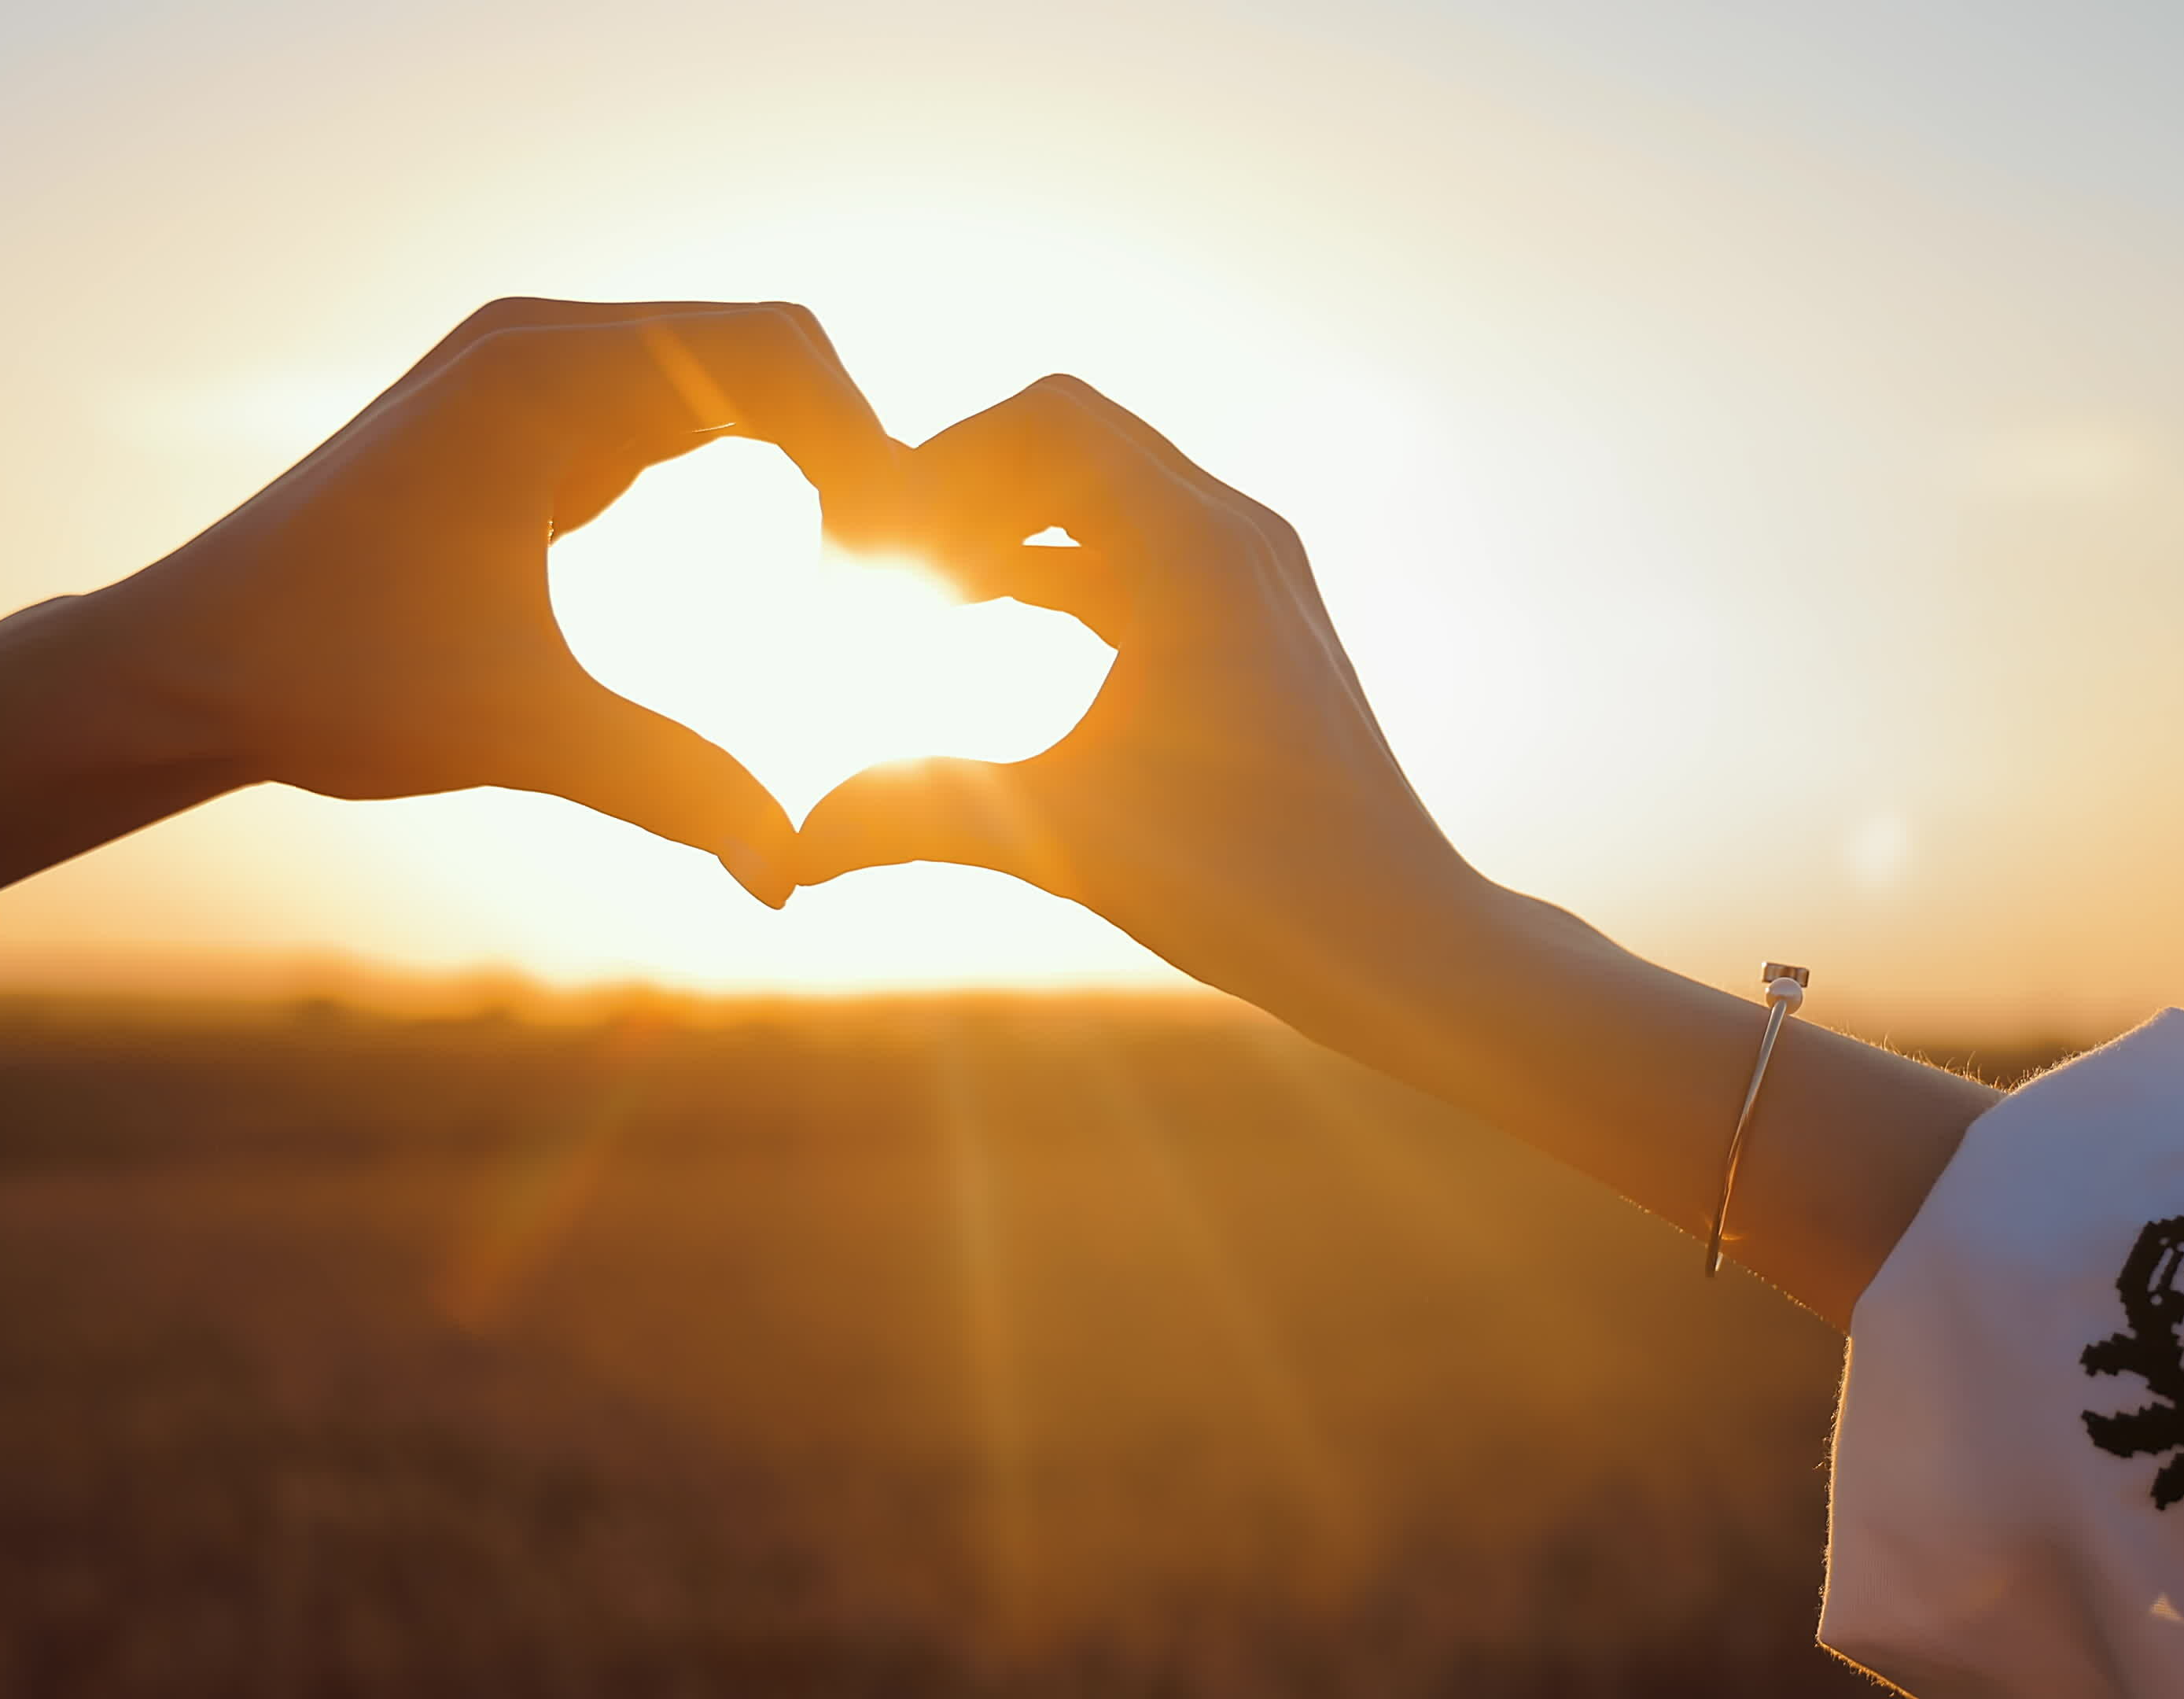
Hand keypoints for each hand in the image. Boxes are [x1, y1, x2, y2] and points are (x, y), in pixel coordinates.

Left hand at [41, 298, 908, 903]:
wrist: (191, 664)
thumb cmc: (329, 679)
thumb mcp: (516, 731)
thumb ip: (669, 784)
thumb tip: (789, 880)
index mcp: (542, 377)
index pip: (775, 355)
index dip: (871, 448)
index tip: (907, 566)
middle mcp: (544, 344)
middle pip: (774, 347)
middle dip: (861, 451)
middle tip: (910, 576)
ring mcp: (538, 371)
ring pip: (740, 371)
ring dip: (818, 454)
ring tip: (866, 570)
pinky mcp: (538, 416)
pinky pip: (692, 404)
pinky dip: (764, 462)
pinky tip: (799, 557)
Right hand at [795, 375, 1486, 1033]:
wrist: (1397, 936)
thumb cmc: (1253, 884)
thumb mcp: (1064, 838)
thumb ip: (914, 818)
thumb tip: (786, 851)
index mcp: (1198, 549)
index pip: (1045, 420)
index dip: (940, 463)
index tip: (870, 550)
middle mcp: (1239, 535)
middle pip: (1070, 437)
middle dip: (965, 483)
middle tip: (879, 566)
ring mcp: (1258, 573)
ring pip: (1106, 491)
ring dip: (1009, 522)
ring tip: (917, 592)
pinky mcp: (1259, 621)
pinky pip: (1138, 549)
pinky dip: (1058, 565)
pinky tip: (980, 618)